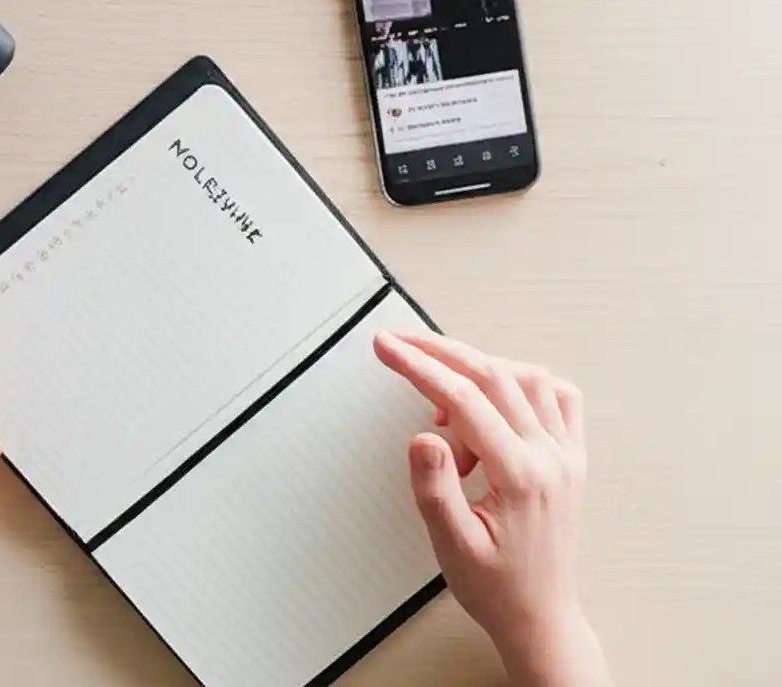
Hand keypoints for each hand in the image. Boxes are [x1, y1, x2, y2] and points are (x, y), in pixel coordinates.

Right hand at [374, 332, 610, 686]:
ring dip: (478, 371)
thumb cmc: (494, 587)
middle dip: (441, 353)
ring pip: (526, 379)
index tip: (387, 347)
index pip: (464, 400)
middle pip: (494, 376)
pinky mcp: (572, 457)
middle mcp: (551, 456)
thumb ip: (435, 488)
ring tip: (441, 403)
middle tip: (399, 342)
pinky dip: (522, 382)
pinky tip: (493, 398)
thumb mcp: (452, 546)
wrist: (541, 616)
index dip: (420, 368)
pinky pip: (557, 396)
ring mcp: (567, 454)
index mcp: (520, 476)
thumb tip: (423, 436)